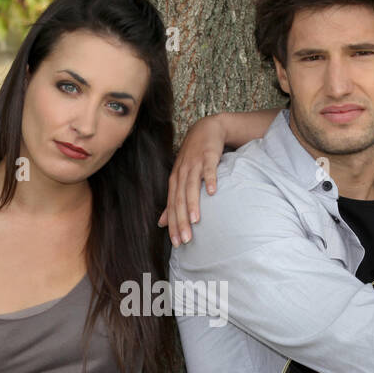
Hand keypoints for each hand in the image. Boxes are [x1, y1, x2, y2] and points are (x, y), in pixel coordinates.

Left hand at [160, 115, 225, 245]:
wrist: (206, 129)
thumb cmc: (194, 158)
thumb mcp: (180, 178)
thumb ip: (173, 200)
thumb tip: (161, 223)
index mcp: (175, 181)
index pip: (172, 206)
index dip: (173, 225)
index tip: (177, 243)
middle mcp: (182, 173)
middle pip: (180, 200)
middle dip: (181, 221)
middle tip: (186, 240)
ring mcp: (194, 164)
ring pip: (191, 187)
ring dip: (193, 204)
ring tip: (195, 221)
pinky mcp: (208, 156)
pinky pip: (209, 169)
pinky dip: (210, 180)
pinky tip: (212, 192)